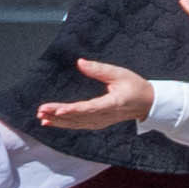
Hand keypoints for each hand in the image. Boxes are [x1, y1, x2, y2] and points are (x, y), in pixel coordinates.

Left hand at [34, 58, 157, 130]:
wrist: (147, 103)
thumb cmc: (135, 87)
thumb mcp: (120, 74)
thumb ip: (99, 69)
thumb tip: (80, 62)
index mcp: (113, 103)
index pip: (90, 108)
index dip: (73, 110)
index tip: (58, 109)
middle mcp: (106, 116)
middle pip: (79, 117)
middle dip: (59, 115)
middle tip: (41, 111)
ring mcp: (101, 122)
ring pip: (76, 123)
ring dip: (58, 121)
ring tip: (42, 117)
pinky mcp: (98, 123)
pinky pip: (79, 125)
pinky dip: (64, 124)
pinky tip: (51, 122)